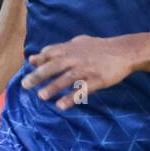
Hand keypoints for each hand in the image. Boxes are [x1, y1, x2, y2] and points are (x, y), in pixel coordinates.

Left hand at [20, 34, 135, 109]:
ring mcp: (87, 69)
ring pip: (67, 78)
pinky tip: (61, 106)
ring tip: (41, 96)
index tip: (29, 68)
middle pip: (55, 66)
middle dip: (39, 75)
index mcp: (71, 49)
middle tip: (25, 85)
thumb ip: (55, 50)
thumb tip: (34, 58)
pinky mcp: (97, 80)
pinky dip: (72, 98)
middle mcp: (76, 58)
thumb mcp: (77, 44)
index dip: (40, 60)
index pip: (50, 53)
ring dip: (53, 87)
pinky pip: (82, 90)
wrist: (124, 51)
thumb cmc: (98, 48)